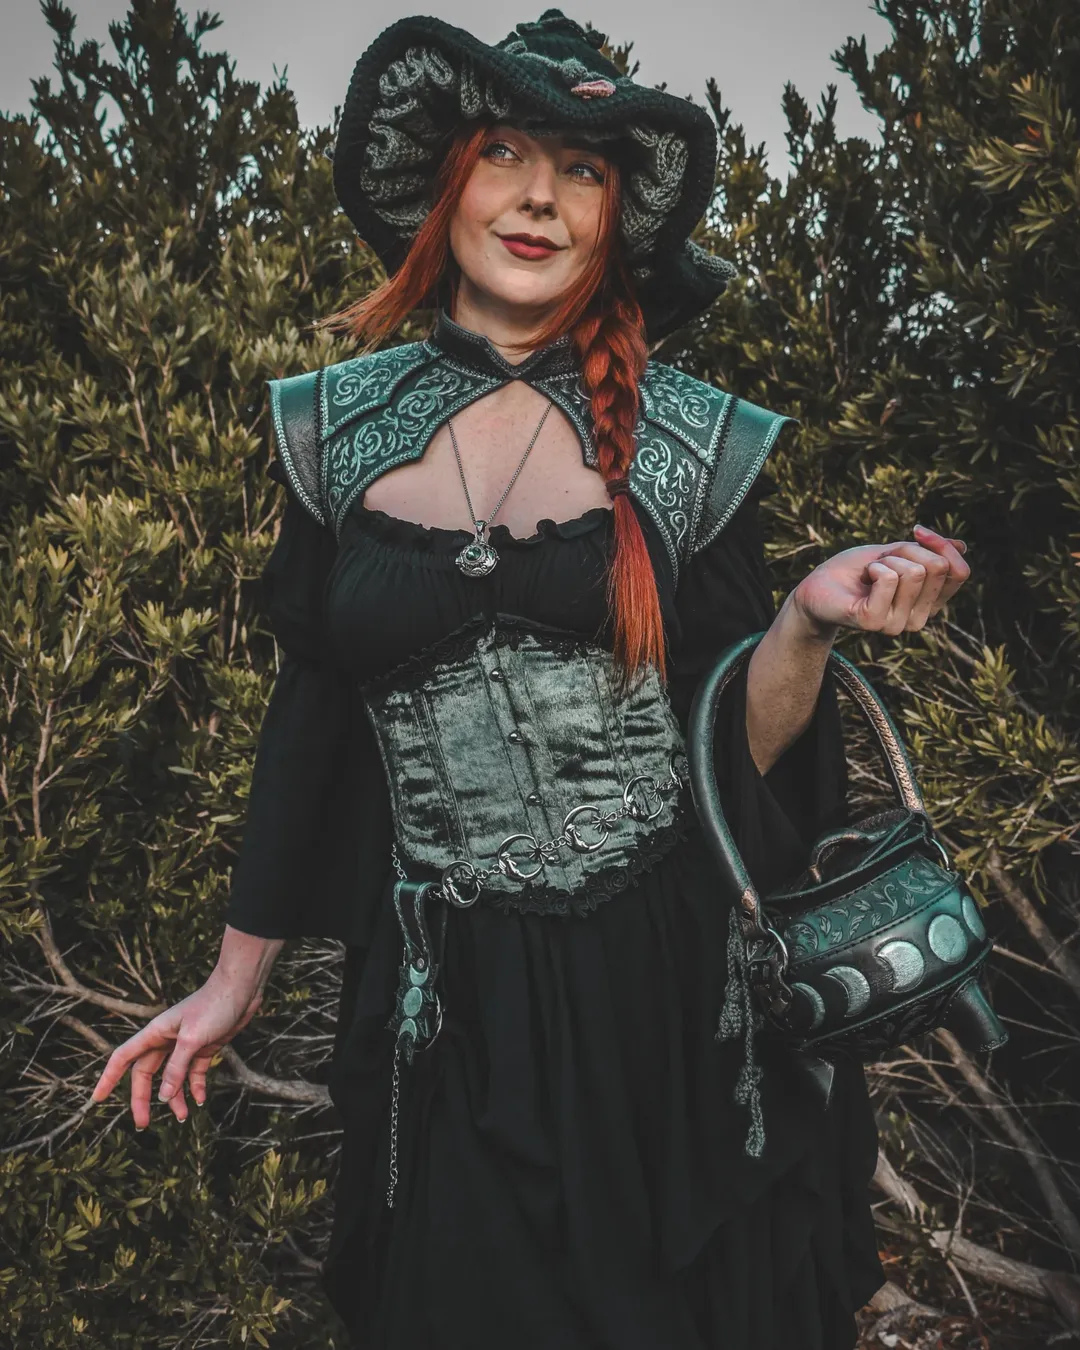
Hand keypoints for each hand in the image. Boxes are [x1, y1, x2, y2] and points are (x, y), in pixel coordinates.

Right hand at [88, 972, 263, 1127]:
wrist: (242, 988)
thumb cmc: (214, 1005)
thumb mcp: (192, 1039)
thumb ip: (176, 1068)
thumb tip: (162, 1096)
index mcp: (155, 1033)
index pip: (123, 1058)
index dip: (108, 1077)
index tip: (97, 1098)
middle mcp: (166, 1040)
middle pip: (146, 1074)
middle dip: (143, 1099)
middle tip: (143, 1124)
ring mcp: (184, 1045)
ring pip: (171, 1077)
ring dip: (174, 1098)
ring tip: (183, 1117)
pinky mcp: (203, 1048)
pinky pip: (193, 1073)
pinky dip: (195, 1087)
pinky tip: (200, 1100)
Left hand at [791, 524, 970, 636]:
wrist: (816, 587)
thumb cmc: (855, 571)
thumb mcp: (897, 553)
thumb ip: (928, 552)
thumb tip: (962, 547)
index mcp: (929, 605)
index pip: (959, 572)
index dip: (942, 544)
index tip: (916, 530)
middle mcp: (917, 620)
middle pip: (937, 567)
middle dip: (906, 551)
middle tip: (881, 562)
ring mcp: (896, 624)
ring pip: (913, 572)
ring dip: (886, 561)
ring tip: (868, 574)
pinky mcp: (873, 621)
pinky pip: (889, 579)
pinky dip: (874, 568)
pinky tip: (862, 580)